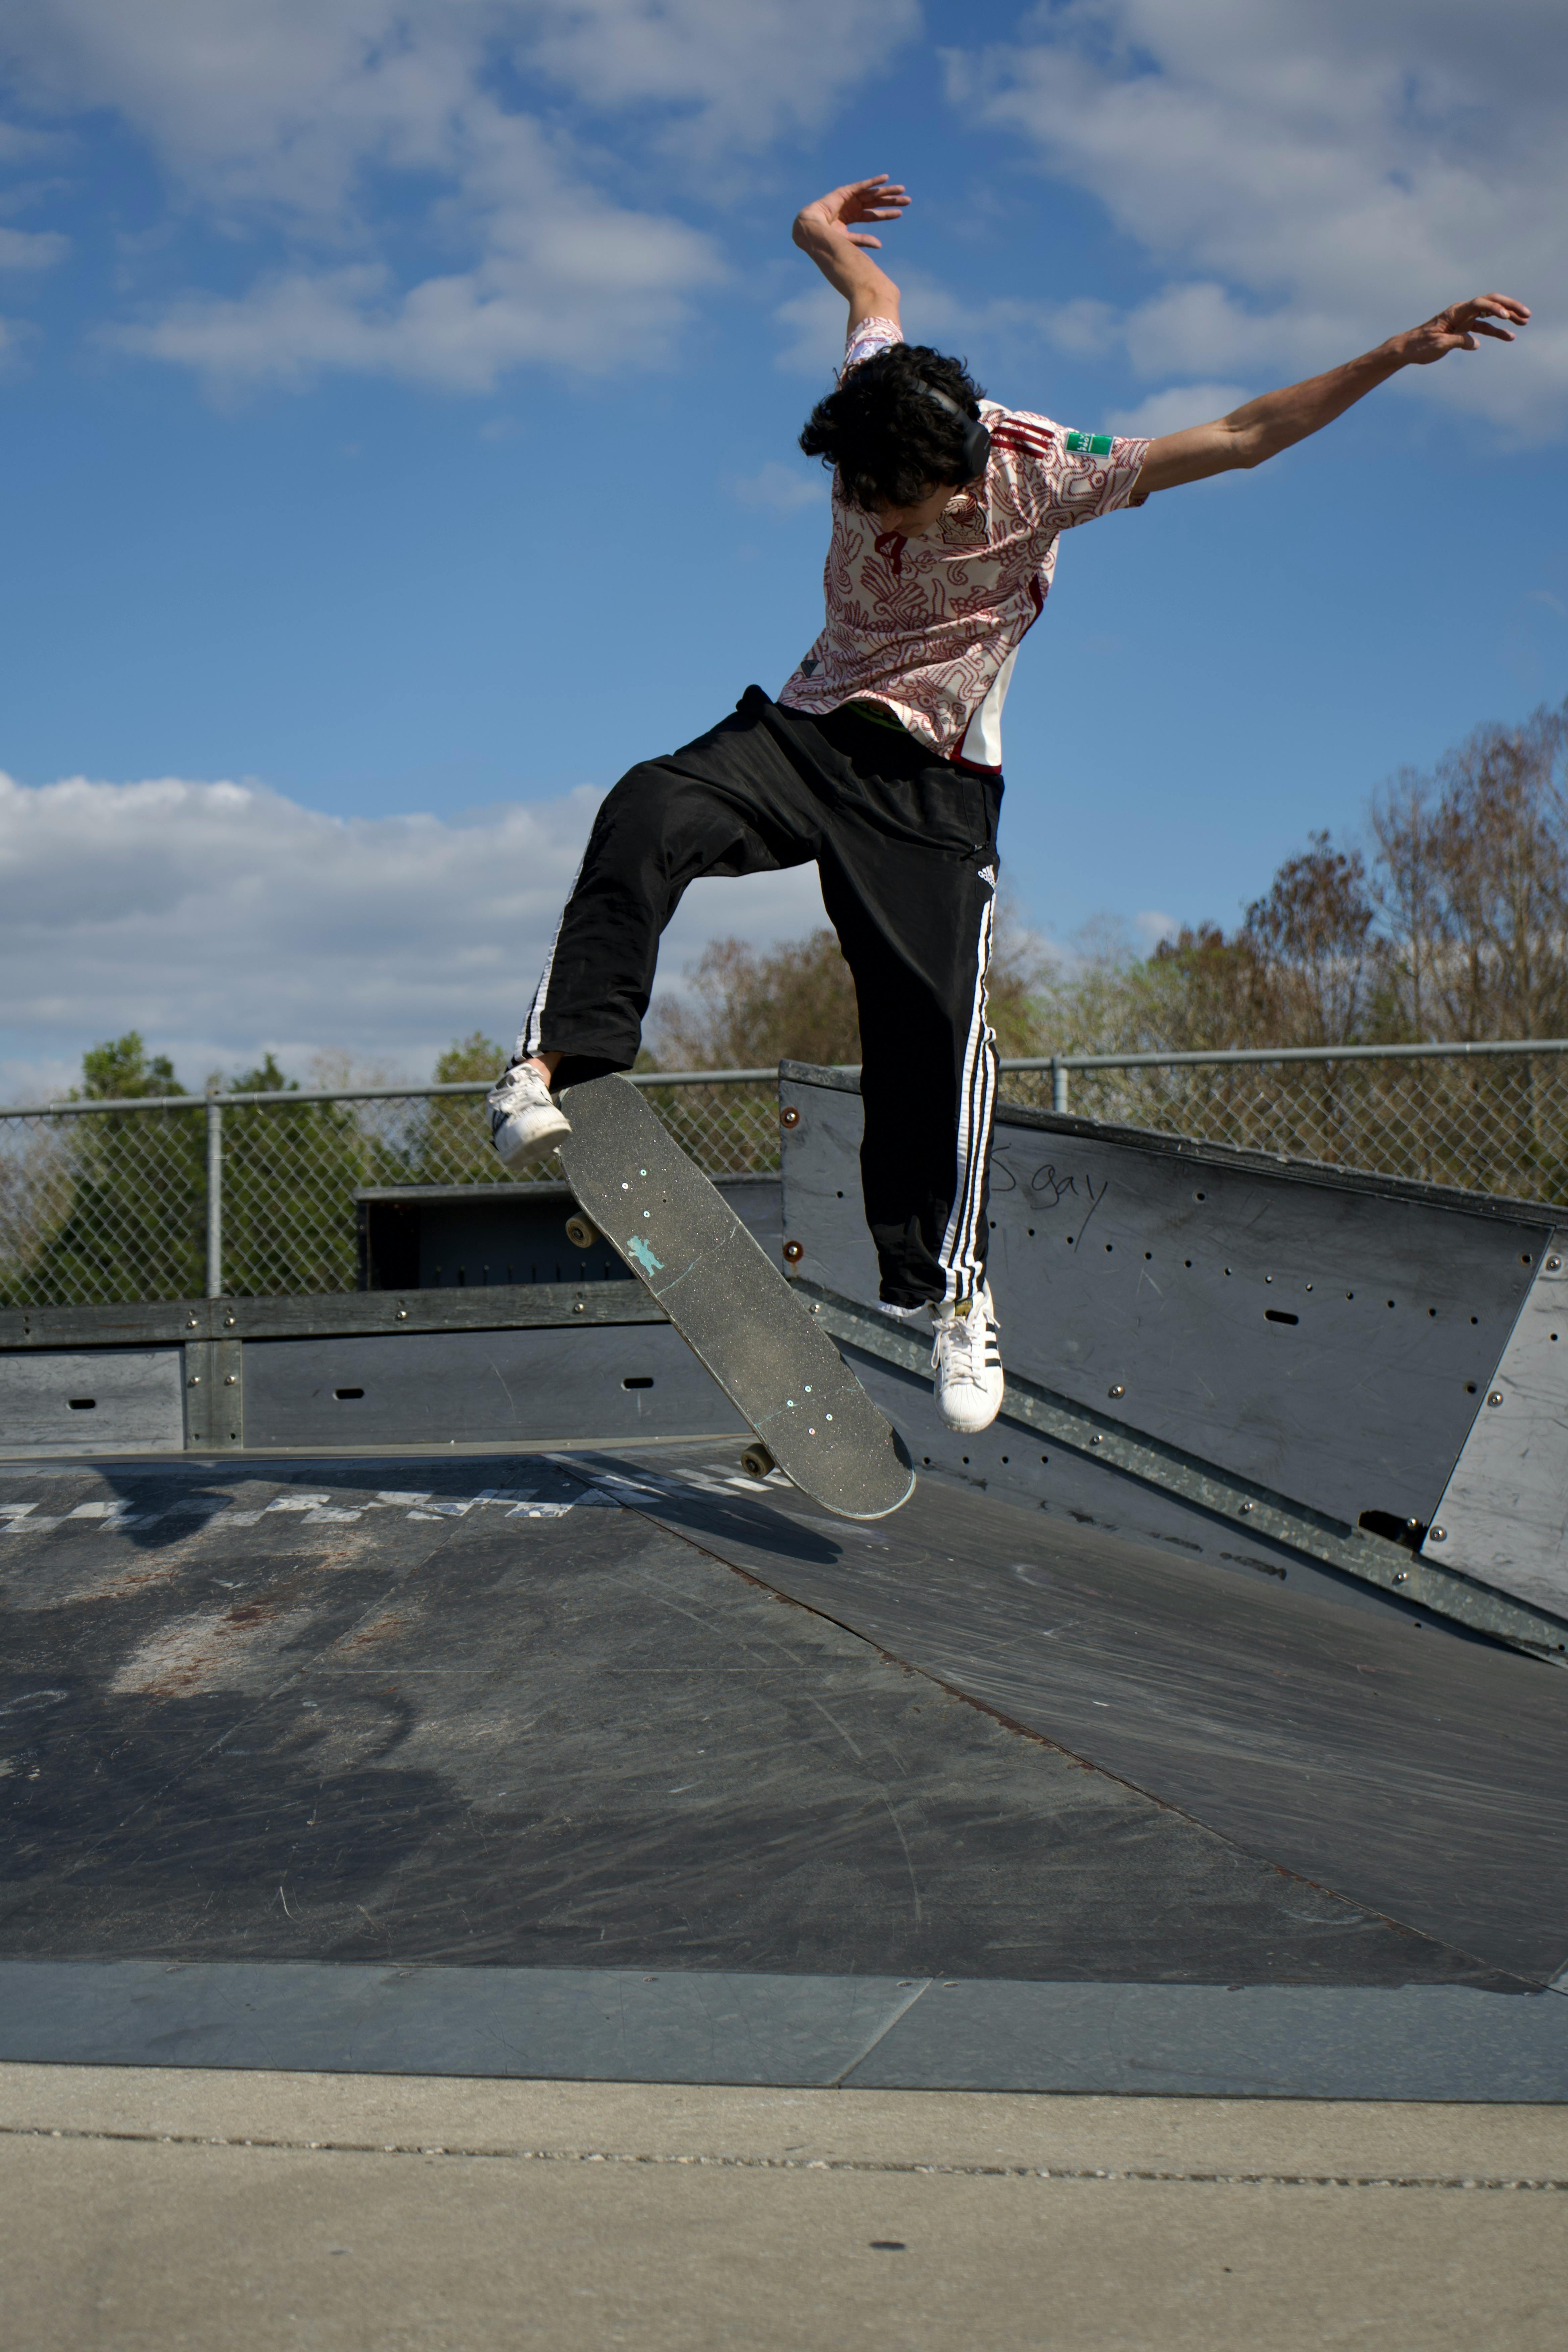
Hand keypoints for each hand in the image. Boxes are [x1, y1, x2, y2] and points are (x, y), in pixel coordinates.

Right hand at [792, 174, 908, 258]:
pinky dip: (873, 182)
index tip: (901, 213)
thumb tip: (880, 245)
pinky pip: (862, 185)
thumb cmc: (825, 238)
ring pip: (872, 193)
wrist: (810, 230)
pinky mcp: (845, 191)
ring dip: (886, 190)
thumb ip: (863, 241)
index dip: (887, 214)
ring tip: (901, 189)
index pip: (873, 215)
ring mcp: (849, 198)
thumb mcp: (848, 241)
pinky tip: (885, 178)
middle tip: (908, 199)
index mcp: (853, 217)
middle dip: (891, 201)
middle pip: (876, 202)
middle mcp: (853, 206)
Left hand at [1390, 293, 1529, 366]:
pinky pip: (1484, 327)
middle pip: (1491, 303)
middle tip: (1526, 314)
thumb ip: (1458, 342)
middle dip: (1509, 307)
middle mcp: (1462, 311)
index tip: (1507, 317)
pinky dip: (1497, 331)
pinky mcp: (1464, 329)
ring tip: (1524, 322)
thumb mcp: (1438, 345)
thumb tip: (1476, 343)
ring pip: (1491, 315)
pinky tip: (1510, 336)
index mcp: (1455, 312)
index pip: (1479, 304)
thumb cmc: (1420, 346)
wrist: (1407, 348)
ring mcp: (1464, 319)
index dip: (1495, 308)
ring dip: (1508, 317)